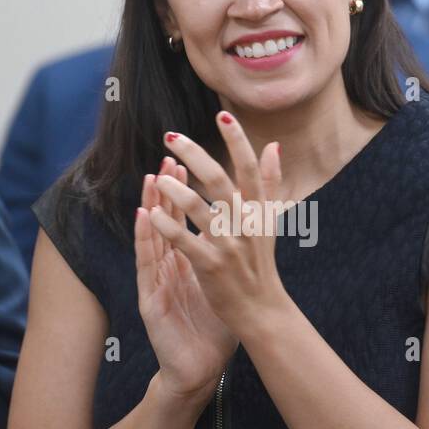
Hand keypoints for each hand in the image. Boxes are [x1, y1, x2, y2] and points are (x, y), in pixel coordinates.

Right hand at [135, 156, 237, 399]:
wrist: (199, 369)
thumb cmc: (214, 326)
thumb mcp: (228, 283)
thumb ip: (235, 252)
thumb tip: (251, 226)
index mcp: (190, 260)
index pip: (186, 219)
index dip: (187, 189)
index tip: (191, 159)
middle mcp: (171, 266)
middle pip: (167, 220)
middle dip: (169, 187)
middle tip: (170, 156)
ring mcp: (159, 281)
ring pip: (154, 236)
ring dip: (153, 205)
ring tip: (152, 177)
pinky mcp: (152, 299)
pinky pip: (147, 265)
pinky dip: (144, 239)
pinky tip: (143, 217)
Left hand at [148, 111, 291, 338]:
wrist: (263, 311)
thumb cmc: (261, 264)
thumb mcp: (269, 222)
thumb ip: (271, 183)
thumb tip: (274, 145)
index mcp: (259, 211)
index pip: (250, 169)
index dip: (238, 141)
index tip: (222, 116)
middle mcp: (246, 225)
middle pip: (220, 181)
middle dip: (195, 155)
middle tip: (170, 136)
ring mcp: (229, 246)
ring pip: (201, 209)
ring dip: (177, 189)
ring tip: (159, 176)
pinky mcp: (212, 267)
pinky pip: (187, 242)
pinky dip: (170, 226)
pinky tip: (154, 213)